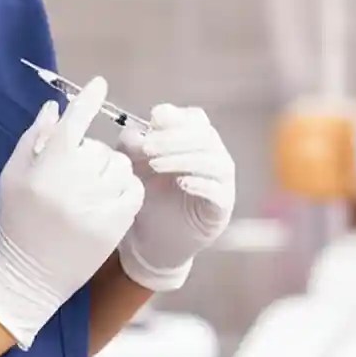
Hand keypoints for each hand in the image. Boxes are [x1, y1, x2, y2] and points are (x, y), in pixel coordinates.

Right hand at [0, 78, 144, 348]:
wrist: (29, 276)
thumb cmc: (18, 221)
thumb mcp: (13, 176)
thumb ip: (34, 139)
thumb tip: (54, 106)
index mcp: (47, 168)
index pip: (73, 122)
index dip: (88, 99)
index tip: (99, 83)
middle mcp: (73, 183)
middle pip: (98, 148)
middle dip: (90, 155)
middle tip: (74, 177)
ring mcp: (97, 204)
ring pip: (119, 166)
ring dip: (110, 171)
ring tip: (91, 189)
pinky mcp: (115, 225)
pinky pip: (133, 189)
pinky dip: (125, 188)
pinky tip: (109, 198)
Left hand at [115, 105, 235, 291]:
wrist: (151, 240)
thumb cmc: (146, 195)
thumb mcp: (133, 165)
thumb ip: (132, 145)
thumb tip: (135, 131)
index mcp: (194, 141)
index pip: (195, 118)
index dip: (176, 117)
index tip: (153, 120)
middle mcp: (213, 156)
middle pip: (205, 135)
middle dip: (174, 137)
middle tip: (147, 147)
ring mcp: (221, 181)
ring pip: (213, 160)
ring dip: (183, 158)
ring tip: (155, 164)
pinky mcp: (222, 207)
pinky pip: (220, 190)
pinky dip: (201, 183)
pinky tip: (181, 183)